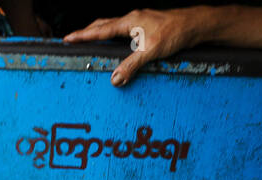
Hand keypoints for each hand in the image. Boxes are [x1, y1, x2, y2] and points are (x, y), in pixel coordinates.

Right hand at [64, 9, 203, 86]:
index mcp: (129, 22)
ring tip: (89, 39)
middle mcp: (132, 19)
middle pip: (103, 24)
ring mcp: (139, 21)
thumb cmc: (175, 33)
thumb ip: (131, 65)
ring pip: (113, 25)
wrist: (194, 25)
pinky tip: (115, 42)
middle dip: (87, 32)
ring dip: (99, 32)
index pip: (100, 30)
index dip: (83, 35)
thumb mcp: (151, 52)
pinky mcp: (146, 26)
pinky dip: (113, 35)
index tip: (67, 38)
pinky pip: (123, 29)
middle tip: (72, 38)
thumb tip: (114, 79)